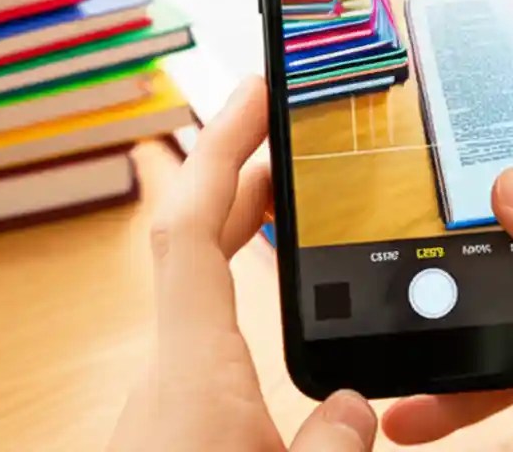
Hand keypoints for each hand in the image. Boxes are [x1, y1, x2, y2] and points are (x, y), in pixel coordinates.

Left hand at [109, 77, 376, 450]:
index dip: (218, 150)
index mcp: (194, 373)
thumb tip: (352, 406)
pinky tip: (263, 310)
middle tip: (283, 129)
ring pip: (197, 294)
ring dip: (236, 235)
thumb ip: (331, 444)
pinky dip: (233, 292)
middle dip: (237, 176)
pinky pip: (201, 336)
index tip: (253, 95)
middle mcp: (166, 373)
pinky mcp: (167, 428)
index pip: (190, 232)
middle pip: (195, 245)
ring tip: (285, 206)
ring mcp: (160, 398)